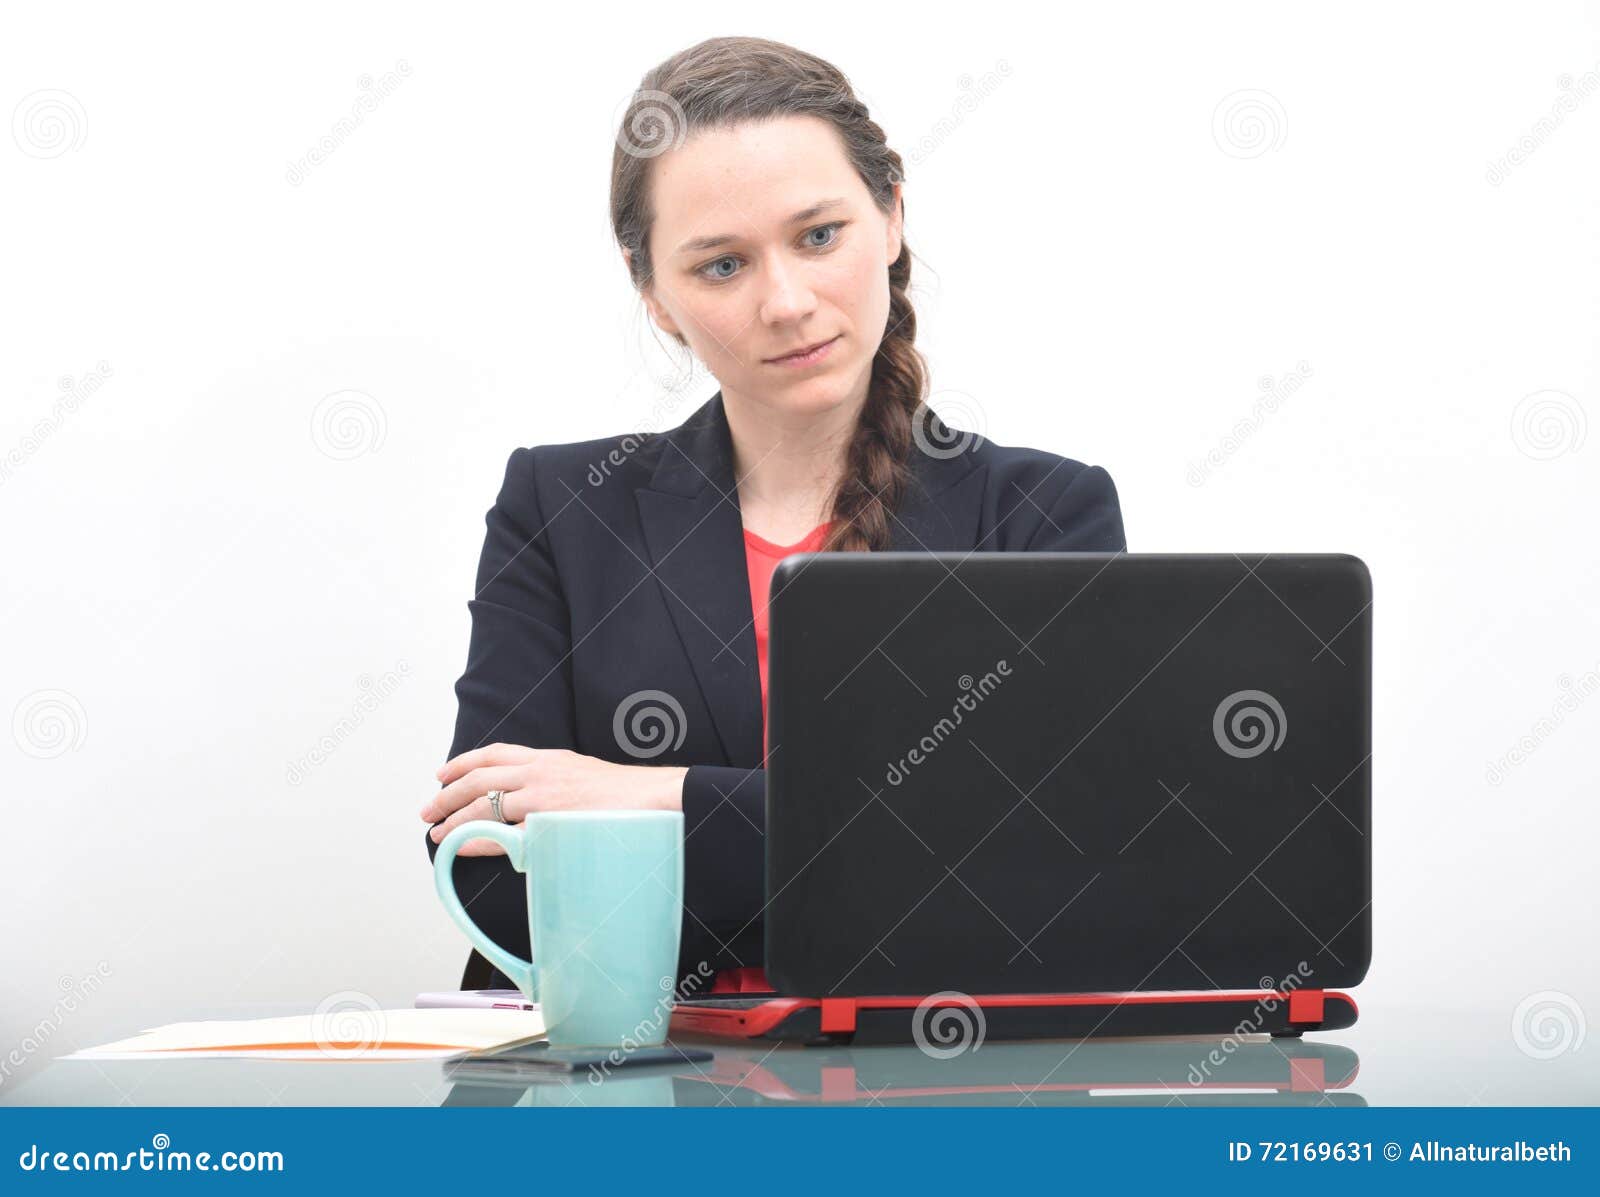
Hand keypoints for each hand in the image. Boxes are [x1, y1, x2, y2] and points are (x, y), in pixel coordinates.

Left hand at [420, 743, 686, 856]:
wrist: (653, 801)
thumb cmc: (623, 796)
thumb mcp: (581, 774)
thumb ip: (553, 780)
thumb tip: (531, 799)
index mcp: (547, 758)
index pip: (494, 753)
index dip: (462, 763)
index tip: (442, 774)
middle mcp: (539, 772)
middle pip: (479, 779)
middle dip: (447, 795)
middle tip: (428, 810)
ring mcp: (542, 797)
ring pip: (483, 806)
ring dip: (454, 821)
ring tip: (437, 835)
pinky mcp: (547, 824)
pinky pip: (500, 834)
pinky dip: (475, 840)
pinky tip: (461, 847)